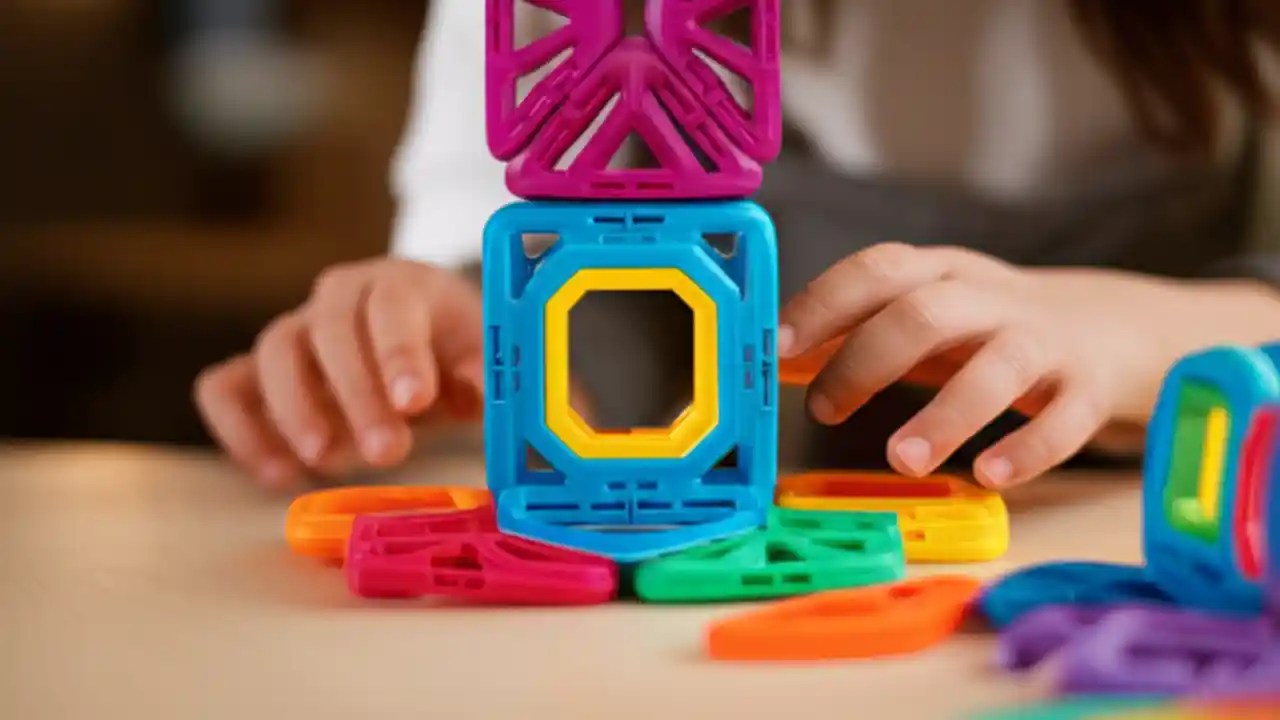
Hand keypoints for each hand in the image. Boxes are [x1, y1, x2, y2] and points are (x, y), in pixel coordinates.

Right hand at [194, 259, 484, 488]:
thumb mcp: (480, 360)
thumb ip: (483, 371)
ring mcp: (295, 330)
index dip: (399, 351)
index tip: (414, 402)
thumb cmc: (453, 354)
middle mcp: (340, 297)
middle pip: (330, 328)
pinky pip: (224, 387)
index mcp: (401, 285)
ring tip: (325, 460)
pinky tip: (277, 475)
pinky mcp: (258, 371)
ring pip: (274, 349)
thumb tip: (480, 389)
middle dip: (356, 393)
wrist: (426, 352)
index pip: (391, 304)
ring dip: (295, 408)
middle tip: (387, 452)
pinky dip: (240, 429)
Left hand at [777, 243, 1274, 488]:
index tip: (778, 347)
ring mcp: (1046, 341)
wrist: (1119, 327)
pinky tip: (990, 477)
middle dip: (866, 358)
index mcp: (944, 273)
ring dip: (945, 413)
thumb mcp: (931, 319)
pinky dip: (1027, 448)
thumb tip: (779, 365)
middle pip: (926, 312)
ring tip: (901, 457)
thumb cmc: (996, 328)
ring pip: (997, 366)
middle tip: (825, 411)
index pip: (878, 270)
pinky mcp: (1092, 387)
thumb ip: (862, 336)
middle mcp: (992, 299)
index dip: (825, 303)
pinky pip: (1066, 419)